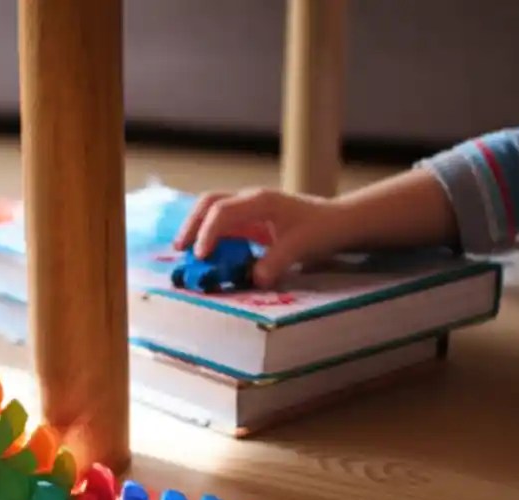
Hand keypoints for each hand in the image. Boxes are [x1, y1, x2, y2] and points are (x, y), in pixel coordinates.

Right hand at [172, 188, 339, 288]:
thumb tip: (254, 279)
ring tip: (185, 252)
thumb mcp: (301, 246)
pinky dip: (210, 237)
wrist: (338, 221)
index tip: (201, 256)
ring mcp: (249, 210)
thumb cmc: (322, 228)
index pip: (222, 211)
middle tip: (180, 249)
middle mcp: (250, 201)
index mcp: (260, 201)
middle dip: (191, 225)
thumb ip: (276, 261)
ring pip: (212, 212)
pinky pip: (223, 225)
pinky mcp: (251, 222)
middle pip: (209, 203)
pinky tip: (206, 254)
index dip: (207, 233)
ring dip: (197, 229)